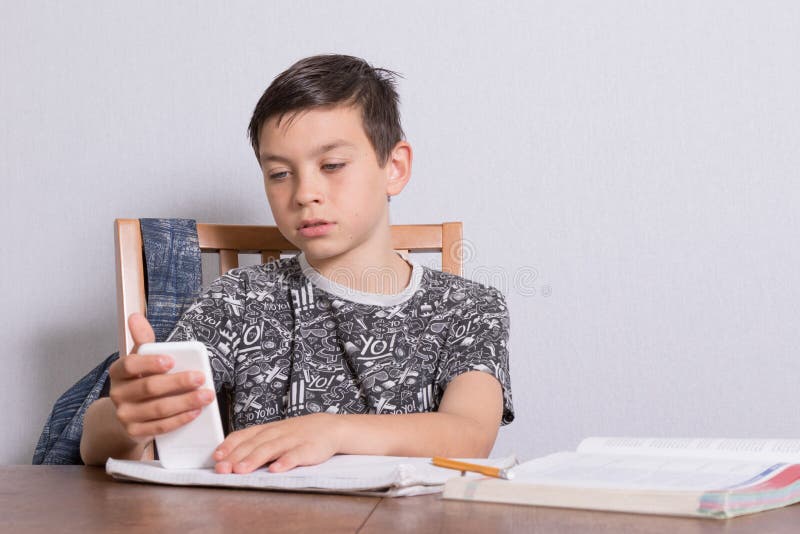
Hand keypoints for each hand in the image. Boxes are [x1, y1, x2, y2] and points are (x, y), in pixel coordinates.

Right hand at [107, 312, 214, 442]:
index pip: (129, 365)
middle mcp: (117, 394)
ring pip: (158, 409)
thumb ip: (143, 341)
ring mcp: (125, 415)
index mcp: (118, 372)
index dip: (150, 363)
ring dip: (186, 402)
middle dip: (179, 382)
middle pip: (150, 387)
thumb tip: (135, 317)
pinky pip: (160, 427)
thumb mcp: (140, 360)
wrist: (127, 415)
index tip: (171, 360)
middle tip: (201, 377)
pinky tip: (196, 412)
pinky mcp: (135, 433)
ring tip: (206, 395)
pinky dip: (180, 419)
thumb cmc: (140, 381)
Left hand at [212, 413, 342, 473]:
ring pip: (271, 448)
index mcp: (267, 429)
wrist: (330, 427)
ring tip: (241, 471)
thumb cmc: (297, 434)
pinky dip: (285, 462)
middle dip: (236, 456)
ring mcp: (293, 440)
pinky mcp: (308, 448)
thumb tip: (229, 459)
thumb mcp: (275, 434)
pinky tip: (276, 470)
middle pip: (254, 444)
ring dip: (254, 459)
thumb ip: (255, 444)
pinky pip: (296, 455)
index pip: (244, 435)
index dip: (229, 446)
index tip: (216, 457)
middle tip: (223, 468)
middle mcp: (277, 433)